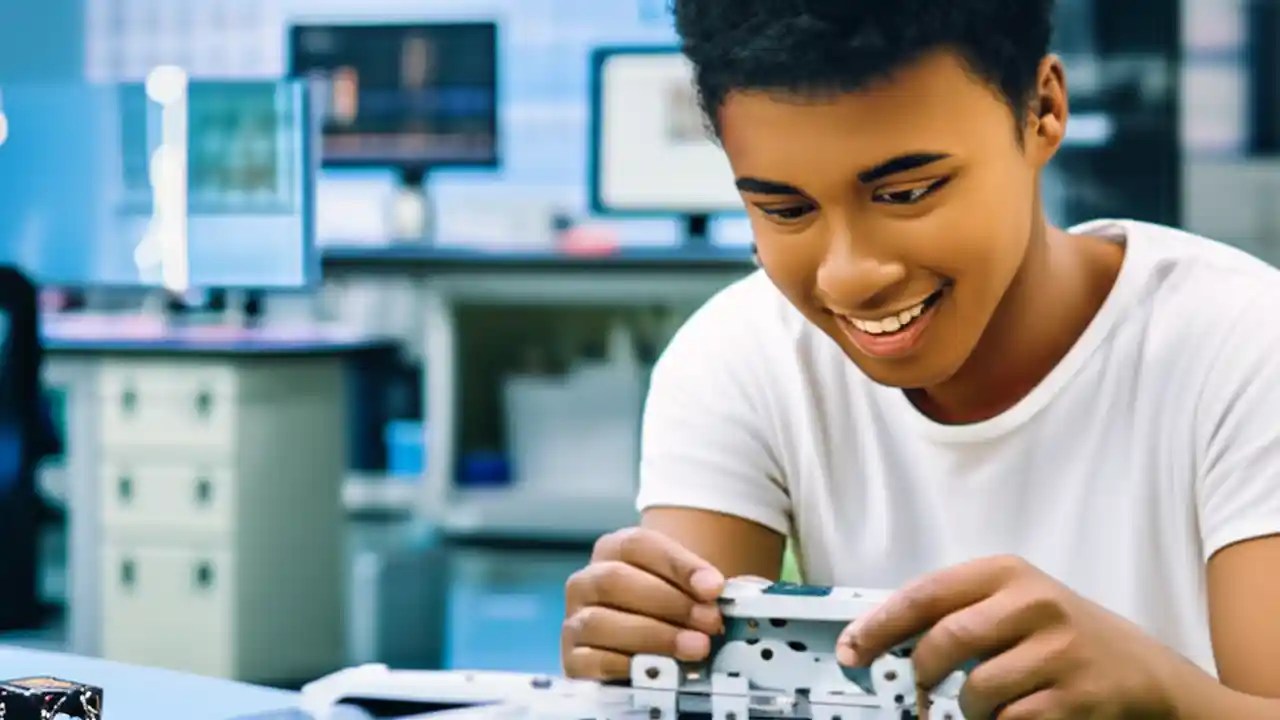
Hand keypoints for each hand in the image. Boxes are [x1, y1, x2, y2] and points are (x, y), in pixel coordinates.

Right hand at [562, 527, 725, 679]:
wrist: (643, 644)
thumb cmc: (670, 610)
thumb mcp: (688, 591)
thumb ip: (710, 588)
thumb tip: (745, 591)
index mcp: (613, 551)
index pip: (639, 544)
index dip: (678, 564)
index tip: (714, 586)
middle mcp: (587, 581)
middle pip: (617, 580)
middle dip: (670, 602)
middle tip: (710, 622)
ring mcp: (575, 620)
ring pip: (602, 621)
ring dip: (655, 635)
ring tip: (696, 647)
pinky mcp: (573, 660)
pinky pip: (593, 661)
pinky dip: (629, 665)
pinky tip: (661, 670)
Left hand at [836, 556, 1198, 718]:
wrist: (1144, 674)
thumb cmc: (1060, 637)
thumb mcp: (1013, 604)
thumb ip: (956, 612)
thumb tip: (876, 639)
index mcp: (1007, 573)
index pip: (925, 594)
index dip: (879, 626)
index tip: (850, 651)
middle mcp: (1035, 604)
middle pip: (944, 642)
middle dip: (921, 674)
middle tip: (919, 689)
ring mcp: (1060, 652)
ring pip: (975, 692)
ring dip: (969, 709)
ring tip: (989, 702)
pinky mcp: (1077, 699)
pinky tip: (1019, 714)